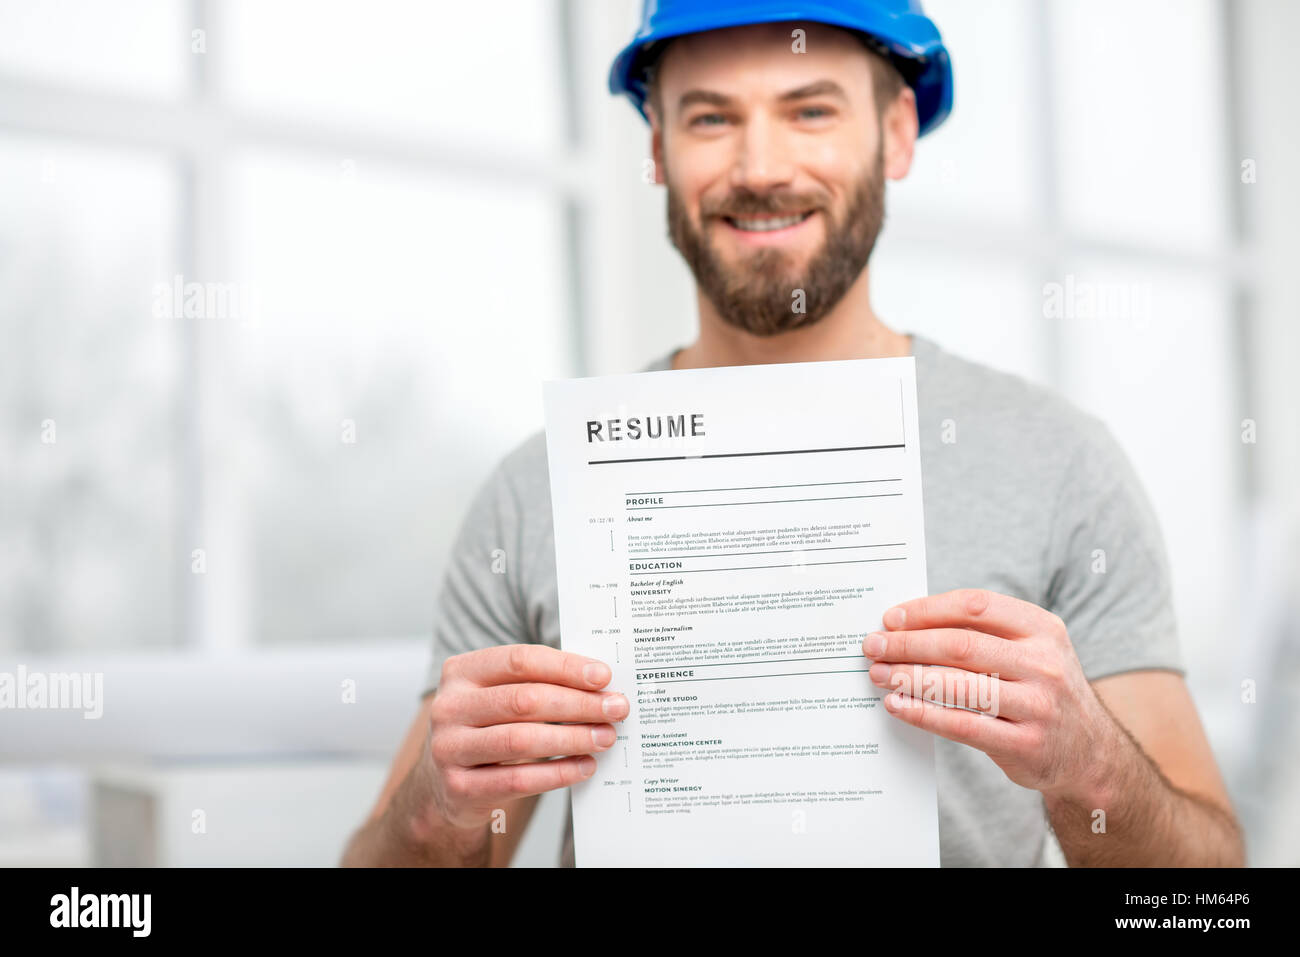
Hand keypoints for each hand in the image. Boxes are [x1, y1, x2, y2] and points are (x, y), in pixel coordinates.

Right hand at [423, 645, 628, 828]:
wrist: (443, 783)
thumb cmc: (486, 727)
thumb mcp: (498, 695)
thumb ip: (537, 683)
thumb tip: (600, 685)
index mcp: (461, 671)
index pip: (519, 660)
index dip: (565, 667)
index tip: (603, 677)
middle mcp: (449, 707)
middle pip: (525, 700)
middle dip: (578, 704)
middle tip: (615, 709)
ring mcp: (449, 748)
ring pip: (522, 740)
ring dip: (573, 738)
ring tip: (605, 738)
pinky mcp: (459, 787)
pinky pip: (518, 780)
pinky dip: (558, 773)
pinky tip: (584, 766)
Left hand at [861, 588, 1116, 798]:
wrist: (1090, 753)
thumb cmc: (1041, 691)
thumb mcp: (1031, 650)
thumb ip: (983, 633)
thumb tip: (907, 624)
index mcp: (1042, 628)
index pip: (974, 606)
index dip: (927, 610)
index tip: (891, 618)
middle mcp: (1043, 663)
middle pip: (960, 644)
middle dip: (908, 643)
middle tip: (873, 646)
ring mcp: (1038, 705)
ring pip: (958, 685)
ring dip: (908, 677)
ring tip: (878, 674)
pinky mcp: (1026, 744)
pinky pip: (962, 725)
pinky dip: (923, 713)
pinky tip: (898, 705)